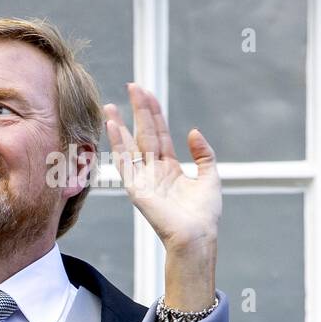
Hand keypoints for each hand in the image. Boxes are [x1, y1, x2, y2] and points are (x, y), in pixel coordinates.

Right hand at [103, 82, 220, 253]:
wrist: (197, 236)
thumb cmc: (204, 214)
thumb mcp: (210, 177)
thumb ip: (203, 153)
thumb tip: (193, 131)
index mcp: (170, 167)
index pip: (160, 133)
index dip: (154, 113)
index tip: (147, 92)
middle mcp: (154, 170)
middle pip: (145, 133)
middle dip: (138, 110)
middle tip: (132, 85)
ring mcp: (143, 178)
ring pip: (130, 145)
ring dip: (119, 124)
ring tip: (110, 105)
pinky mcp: (136, 188)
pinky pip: (124, 162)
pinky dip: (117, 144)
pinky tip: (112, 126)